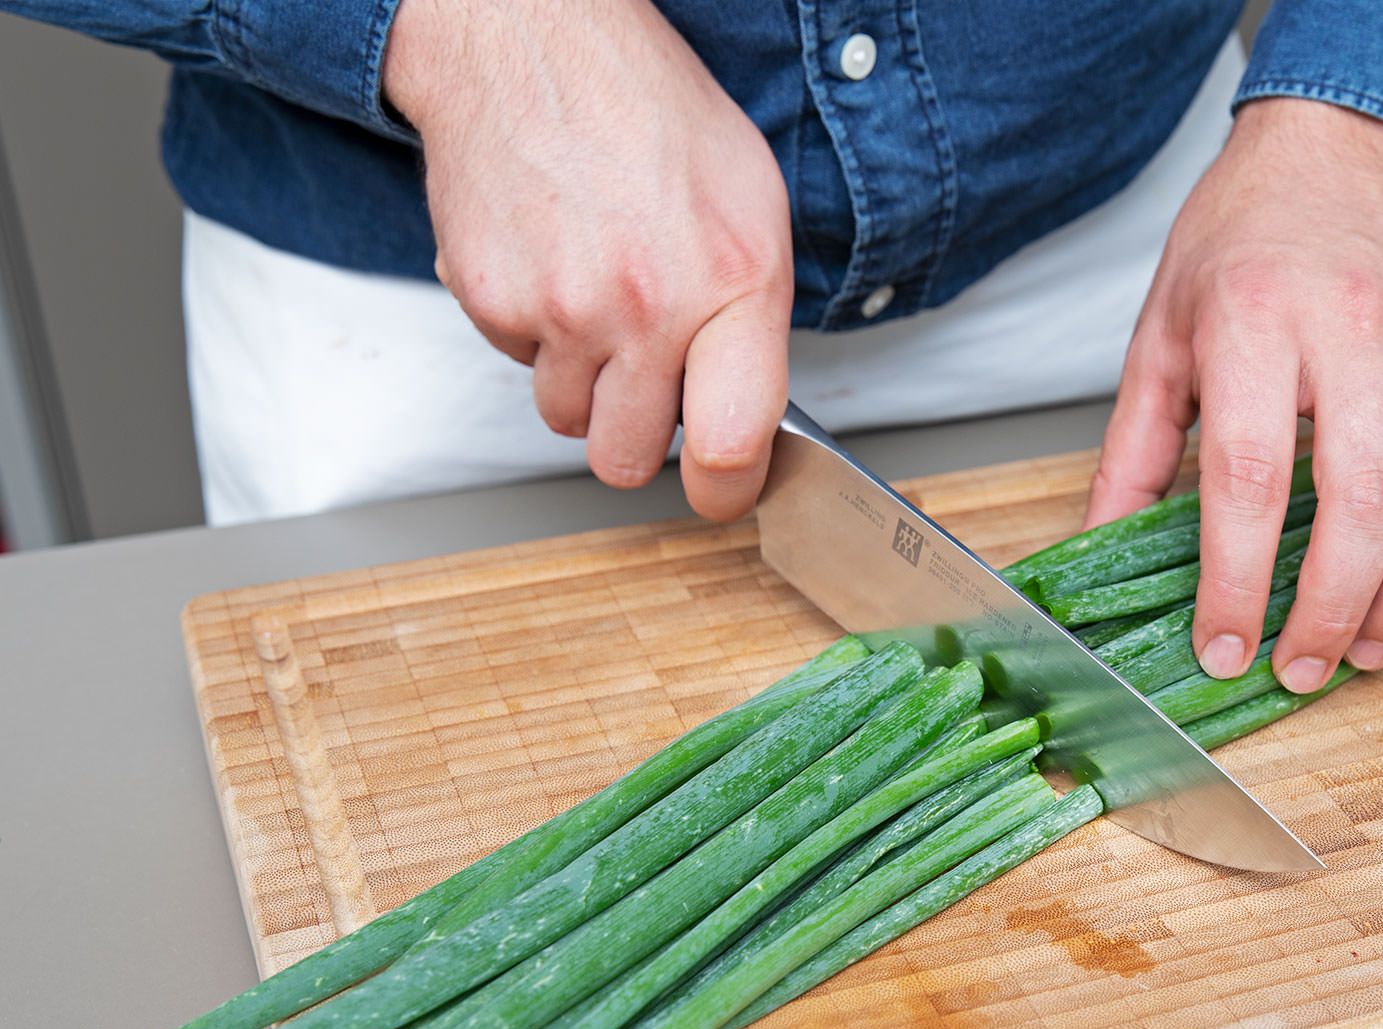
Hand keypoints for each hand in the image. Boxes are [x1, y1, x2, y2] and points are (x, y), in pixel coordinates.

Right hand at [385, 0, 792, 518]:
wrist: (532, 40)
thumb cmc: (649, 117)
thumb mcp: (752, 209)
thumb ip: (753, 322)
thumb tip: (748, 419)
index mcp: (734, 284)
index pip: (736, 445)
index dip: (729, 490)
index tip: (723, 489)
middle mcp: (649, 306)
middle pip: (629, 459)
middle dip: (636, 433)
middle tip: (645, 377)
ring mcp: (563, 308)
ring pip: (567, 420)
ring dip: (582, 381)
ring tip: (596, 298)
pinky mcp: (490, 300)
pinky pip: (516, 364)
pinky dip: (531, 331)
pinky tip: (551, 262)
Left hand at [1085, 99, 1382, 687]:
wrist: (1343, 152)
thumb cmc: (1246, 239)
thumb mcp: (1161, 333)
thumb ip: (1132, 452)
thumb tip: (1101, 550)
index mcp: (1256, 322)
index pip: (1251, 476)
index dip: (1236, 579)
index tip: (1222, 647)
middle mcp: (1353, 337)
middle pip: (1364, 504)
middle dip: (1330, 610)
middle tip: (1297, 670)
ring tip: (1359, 653)